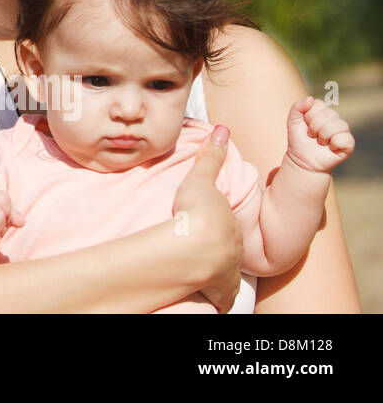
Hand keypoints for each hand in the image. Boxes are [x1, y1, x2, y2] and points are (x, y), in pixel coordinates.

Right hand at [172, 125, 242, 311]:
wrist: (195, 246)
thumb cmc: (197, 213)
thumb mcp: (201, 182)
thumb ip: (210, 159)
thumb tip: (222, 129)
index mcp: (231, 226)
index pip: (230, 227)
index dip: (223, 227)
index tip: (214, 228)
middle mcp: (235, 251)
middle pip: (231, 251)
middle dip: (223, 252)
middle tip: (209, 250)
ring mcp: (229, 273)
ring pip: (228, 276)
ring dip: (220, 276)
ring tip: (207, 275)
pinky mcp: (219, 292)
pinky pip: (220, 298)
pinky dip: (215, 297)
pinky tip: (207, 297)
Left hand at [285, 97, 354, 173]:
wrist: (302, 160)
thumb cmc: (298, 139)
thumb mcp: (292, 121)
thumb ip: (297, 107)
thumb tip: (310, 98)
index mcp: (322, 111)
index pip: (319, 104)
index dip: (309, 116)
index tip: (305, 125)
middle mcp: (334, 119)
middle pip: (328, 114)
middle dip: (314, 127)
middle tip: (312, 136)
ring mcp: (342, 131)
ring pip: (337, 125)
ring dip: (323, 136)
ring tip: (320, 142)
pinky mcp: (348, 144)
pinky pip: (345, 138)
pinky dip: (334, 144)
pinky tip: (330, 148)